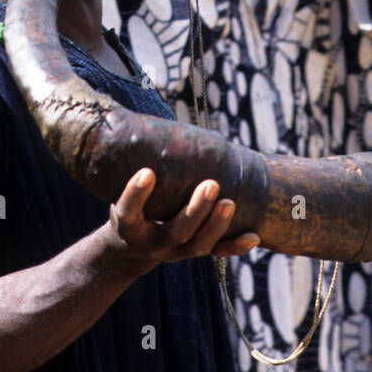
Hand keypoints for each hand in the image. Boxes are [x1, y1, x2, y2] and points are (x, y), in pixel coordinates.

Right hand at [105, 168, 259, 275]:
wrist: (132, 247)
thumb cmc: (129, 203)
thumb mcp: (118, 189)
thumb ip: (127, 163)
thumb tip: (125, 118)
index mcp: (128, 226)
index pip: (128, 212)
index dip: (136, 194)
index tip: (147, 172)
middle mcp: (152, 244)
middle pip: (175, 232)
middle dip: (195, 211)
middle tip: (212, 185)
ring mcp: (175, 251)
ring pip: (198, 245)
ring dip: (217, 225)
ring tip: (230, 203)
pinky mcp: (194, 251)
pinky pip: (217, 252)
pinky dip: (235, 246)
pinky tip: (253, 236)